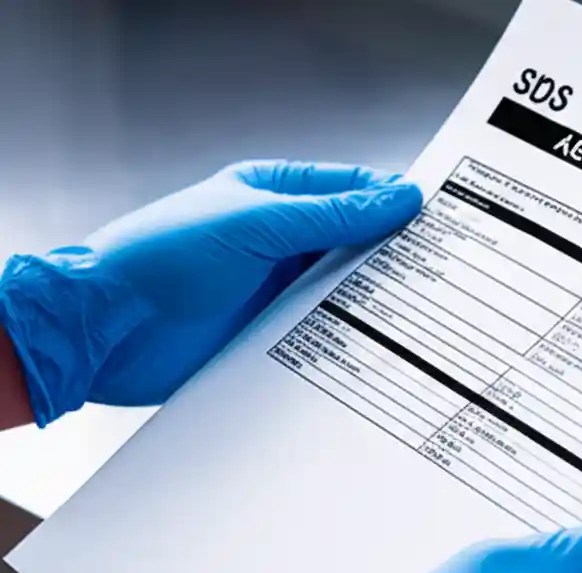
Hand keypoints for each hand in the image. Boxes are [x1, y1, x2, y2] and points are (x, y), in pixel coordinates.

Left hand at [0, 160, 421, 425]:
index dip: (393, 199)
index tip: (438, 215)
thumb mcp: (257, 223)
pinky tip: (380, 342)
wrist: (107, 329)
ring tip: (421, 306)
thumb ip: (332, 215)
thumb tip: (398, 199)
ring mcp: (276, 288)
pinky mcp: (272, 334)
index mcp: (273, 194)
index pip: (350, 188)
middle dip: (392, 252)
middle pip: (353, 241)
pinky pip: (324, 331)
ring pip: (343, 289)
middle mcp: (279, 240)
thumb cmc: (160, 258)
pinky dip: (351, 336)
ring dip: (374, 297)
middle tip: (440, 265)